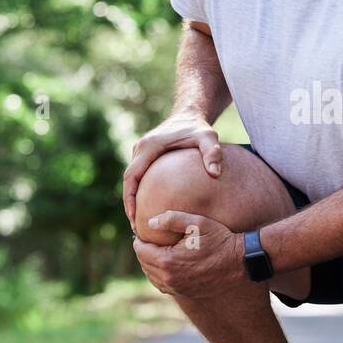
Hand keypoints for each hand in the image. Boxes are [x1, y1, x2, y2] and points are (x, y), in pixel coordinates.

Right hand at [122, 112, 222, 230]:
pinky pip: (140, 177)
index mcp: (149, 147)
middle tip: (136, 228)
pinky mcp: (147, 156)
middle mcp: (140, 149)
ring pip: (132, 180)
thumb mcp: (208, 137)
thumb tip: (215, 173)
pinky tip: (151, 208)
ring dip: (134, 200)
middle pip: (128, 181)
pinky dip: (141, 193)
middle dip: (129, 204)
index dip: (129, 198)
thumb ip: (212, 153)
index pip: (131, 176)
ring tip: (141, 224)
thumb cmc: (198, 126)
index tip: (133, 217)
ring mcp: (142, 152)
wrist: (190, 114)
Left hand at [132, 211, 245, 298]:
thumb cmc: (219, 240)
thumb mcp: (197, 223)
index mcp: (168, 261)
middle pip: (144, 264)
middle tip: (147, 241)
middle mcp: (169, 278)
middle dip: (143, 252)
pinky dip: (159, 276)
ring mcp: (177, 288)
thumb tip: (150, 223)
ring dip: (150, 265)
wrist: (239, 262)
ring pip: (152, 277)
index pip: (141, 250)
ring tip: (154, 252)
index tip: (142, 232)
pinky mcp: (185, 293)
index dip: (139, 239)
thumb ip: (171, 219)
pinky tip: (165, 266)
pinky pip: (163, 286)